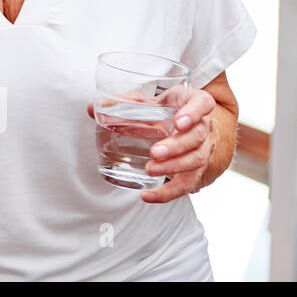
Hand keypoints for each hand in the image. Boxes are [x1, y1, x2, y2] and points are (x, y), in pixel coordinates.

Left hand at [86, 87, 216, 202]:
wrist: (191, 123)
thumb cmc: (168, 109)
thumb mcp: (151, 100)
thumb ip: (123, 103)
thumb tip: (92, 108)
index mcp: (194, 103)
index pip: (203, 103)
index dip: (193, 113)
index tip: (179, 122)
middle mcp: (205, 127)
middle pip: (197, 137)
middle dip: (176, 146)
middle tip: (154, 152)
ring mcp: (204, 149)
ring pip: (196, 160)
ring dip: (173, 167)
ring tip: (150, 170)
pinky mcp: (197, 169)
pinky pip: (187, 183)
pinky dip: (168, 192)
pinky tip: (149, 195)